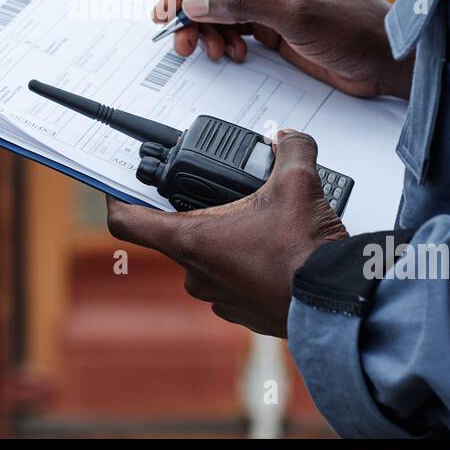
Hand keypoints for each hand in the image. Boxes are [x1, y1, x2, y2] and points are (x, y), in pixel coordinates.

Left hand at [104, 131, 346, 337]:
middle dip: (195, 211)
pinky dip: (244, 263)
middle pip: (174, 235)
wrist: (334, 305)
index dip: (115, 198)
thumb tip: (287, 137)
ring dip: (223, 239)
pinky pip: (230, 280)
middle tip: (216, 193)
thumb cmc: (305, 253)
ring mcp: (217, 297)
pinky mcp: (241, 311)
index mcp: (191, 240)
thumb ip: (290, 150)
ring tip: (256, 221)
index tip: (115, 185)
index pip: (127, 221)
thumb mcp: (298, 184)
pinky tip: (272, 249)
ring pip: (205, 258)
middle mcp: (195, 273)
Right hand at [156, 0, 412, 98]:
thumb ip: (243, 5)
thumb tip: (194, 2)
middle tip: (182, 41)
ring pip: (219, 4)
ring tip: (213, 53)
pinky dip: (224, 38)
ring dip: (208, 29)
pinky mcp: (273, 16)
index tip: (168, 10)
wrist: (385, 62)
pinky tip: (232, 54)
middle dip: (194, 12)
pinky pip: (233, 22)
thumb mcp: (296, 15)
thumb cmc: (355, 29)